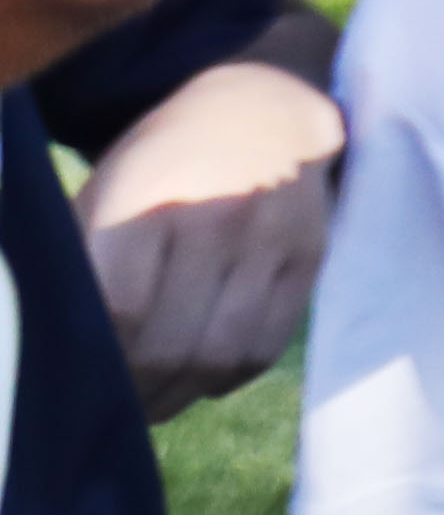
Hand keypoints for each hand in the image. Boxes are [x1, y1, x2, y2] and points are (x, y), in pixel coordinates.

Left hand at [79, 55, 344, 420]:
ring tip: (158, 402)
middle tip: (118, 407)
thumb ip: (82, 260)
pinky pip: (266, 345)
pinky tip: (204, 376)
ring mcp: (271, 237)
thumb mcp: (108, 188)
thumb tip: (63, 346)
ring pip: (221, 355)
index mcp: (149, 195)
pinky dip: (229, 377)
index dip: (99, 360)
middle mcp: (216, 215)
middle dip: (137, 392)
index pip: (121, 310)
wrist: (265, 107)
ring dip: (182, 395)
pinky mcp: (309, 255)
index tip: (83, 379)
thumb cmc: (164, 162)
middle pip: (170, 343)